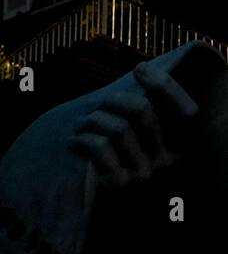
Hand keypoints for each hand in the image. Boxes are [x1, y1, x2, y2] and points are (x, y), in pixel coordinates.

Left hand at [67, 57, 200, 188]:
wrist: (67, 170)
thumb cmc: (98, 135)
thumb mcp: (123, 114)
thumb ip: (139, 97)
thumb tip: (144, 69)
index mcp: (176, 142)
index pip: (187, 113)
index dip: (166, 86)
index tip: (139, 69)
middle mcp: (166, 160)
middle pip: (142, 110)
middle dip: (110, 101)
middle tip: (95, 109)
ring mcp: (145, 174)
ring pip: (118, 128)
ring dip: (90, 122)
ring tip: (82, 130)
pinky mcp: (120, 184)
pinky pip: (100, 146)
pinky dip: (81, 139)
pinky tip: (76, 144)